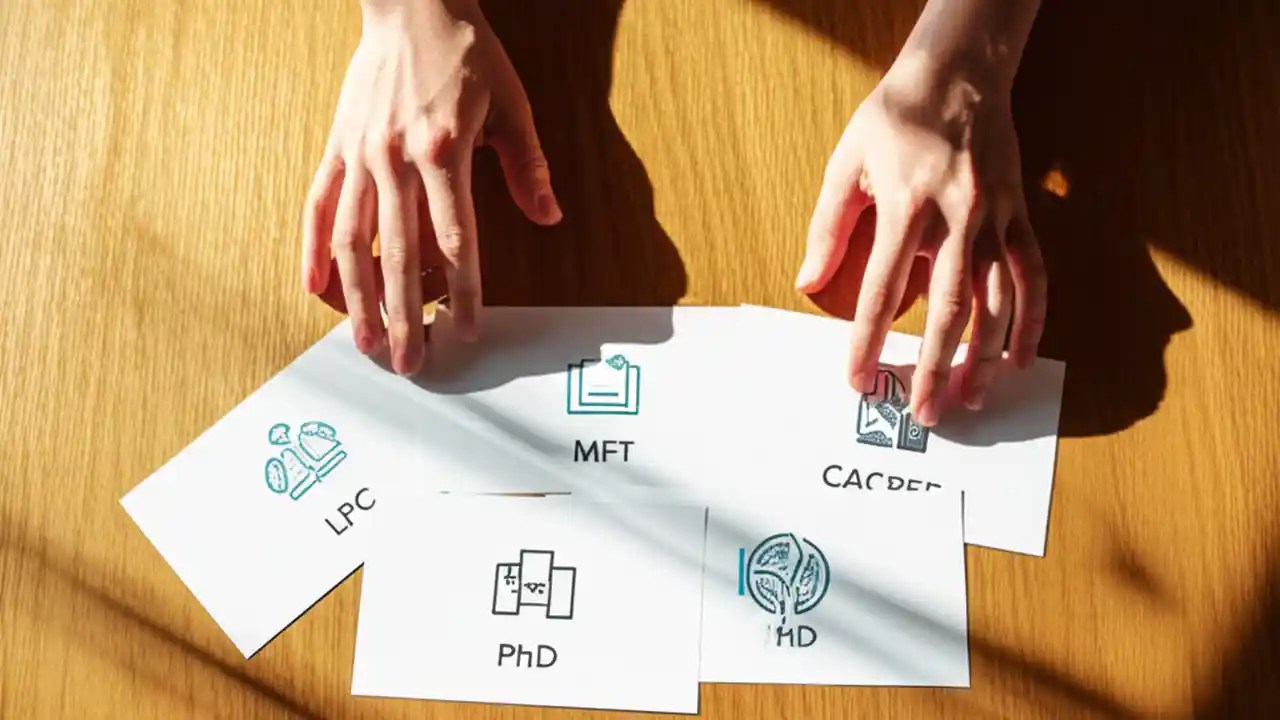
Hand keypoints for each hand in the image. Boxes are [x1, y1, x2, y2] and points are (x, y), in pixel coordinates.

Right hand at [302, 0, 562, 374]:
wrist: (411, 3)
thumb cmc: (466, 53)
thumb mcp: (513, 105)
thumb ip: (529, 167)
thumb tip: (548, 218)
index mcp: (444, 152)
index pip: (455, 241)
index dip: (462, 291)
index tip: (467, 329)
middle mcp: (395, 159)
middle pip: (399, 256)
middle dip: (407, 316)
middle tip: (411, 363)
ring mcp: (359, 155)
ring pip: (352, 240)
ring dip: (357, 298)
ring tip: (364, 342)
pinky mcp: (336, 147)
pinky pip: (319, 206)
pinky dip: (314, 250)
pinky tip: (314, 289)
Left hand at [797, 52, 1046, 425]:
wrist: (958, 75)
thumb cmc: (895, 119)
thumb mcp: (846, 163)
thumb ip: (828, 227)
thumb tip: (807, 283)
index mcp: (905, 206)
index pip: (882, 289)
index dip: (868, 340)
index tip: (858, 379)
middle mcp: (956, 218)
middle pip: (948, 307)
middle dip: (935, 366)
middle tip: (923, 413)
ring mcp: (995, 219)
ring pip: (998, 300)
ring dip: (984, 357)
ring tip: (969, 400)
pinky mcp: (1020, 217)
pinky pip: (1033, 277)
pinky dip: (1030, 321)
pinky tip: (1018, 359)